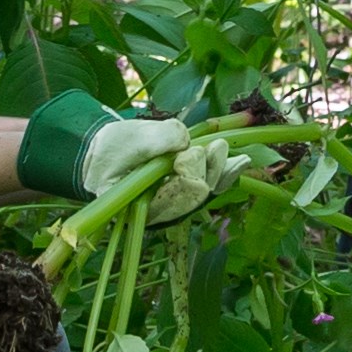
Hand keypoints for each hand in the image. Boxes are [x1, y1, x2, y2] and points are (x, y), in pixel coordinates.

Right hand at [81, 113, 228, 221]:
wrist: (110, 152)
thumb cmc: (112, 150)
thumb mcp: (126, 140)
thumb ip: (154, 140)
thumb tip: (184, 141)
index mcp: (141, 209)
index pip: (172, 203)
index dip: (185, 180)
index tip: (183, 158)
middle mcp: (165, 211)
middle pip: (196, 197)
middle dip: (208, 172)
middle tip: (213, 147)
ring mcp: (180, 201)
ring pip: (208, 190)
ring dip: (220, 168)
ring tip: (222, 147)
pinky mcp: (190, 187)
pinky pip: (214, 183)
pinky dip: (227, 170)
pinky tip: (241, 160)